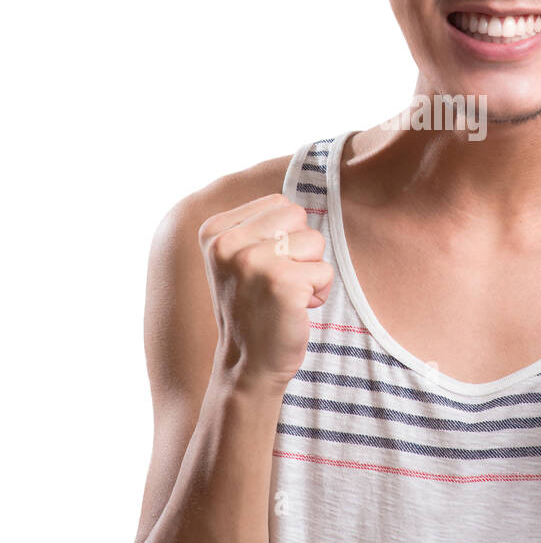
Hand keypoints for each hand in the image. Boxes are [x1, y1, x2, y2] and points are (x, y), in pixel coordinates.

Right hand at [198, 194, 333, 388]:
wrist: (246, 366)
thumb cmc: (254, 308)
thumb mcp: (240, 257)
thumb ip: (261, 224)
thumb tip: (311, 176)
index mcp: (214, 230)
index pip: (279, 203)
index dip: (284, 236)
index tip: (263, 269)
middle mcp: (227, 243)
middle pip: (298, 216)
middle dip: (300, 250)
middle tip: (278, 284)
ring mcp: (252, 262)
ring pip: (315, 242)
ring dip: (311, 273)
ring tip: (285, 297)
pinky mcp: (281, 283)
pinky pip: (325, 271)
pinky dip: (318, 293)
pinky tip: (294, 311)